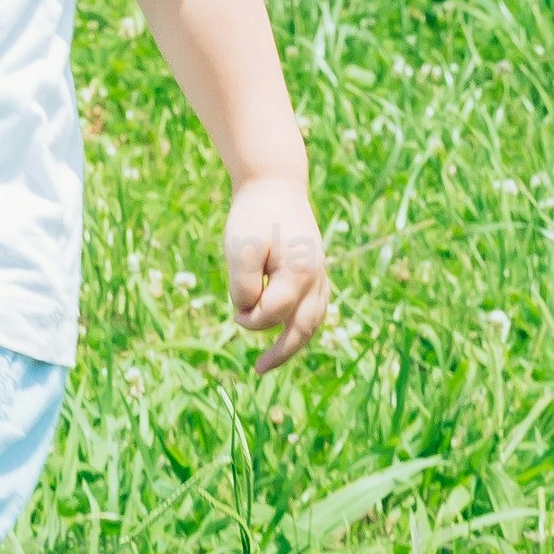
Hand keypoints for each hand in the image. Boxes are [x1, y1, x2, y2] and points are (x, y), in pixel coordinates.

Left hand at [216, 174, 330, 366]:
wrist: (274, 183)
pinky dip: (303, 323)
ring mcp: (320, 273)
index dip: (249, 318)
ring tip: (274, 358)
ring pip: (314, 319)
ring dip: (295, 341)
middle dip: (281, 352)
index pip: (273, 313)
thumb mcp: (239, 248)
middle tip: (259, 370)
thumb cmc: (253, 215)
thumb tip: (250, 314)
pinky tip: (288, 330)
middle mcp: (316, 276)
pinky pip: (316, 305)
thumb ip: (243, 286)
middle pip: (304, 328)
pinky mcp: (316, 268)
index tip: (234, 312)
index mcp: (300, 272)